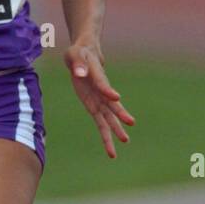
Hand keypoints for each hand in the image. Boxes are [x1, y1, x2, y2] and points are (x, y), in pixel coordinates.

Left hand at [64, 42, 134, 158]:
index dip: (108, 91)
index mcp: (97, 75)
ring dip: (116, 129)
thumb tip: (79, 74)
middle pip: (112, 104)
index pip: (102, 84)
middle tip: (130, 122)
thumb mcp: (74, 55)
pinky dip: (105, 135)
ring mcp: (100, 99)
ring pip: (109, 117)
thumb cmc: (78, 53)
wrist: (85, 55)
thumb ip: (77, 64)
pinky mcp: (94, 106)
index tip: (116, 98)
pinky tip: (111, 150)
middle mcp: (102, 90)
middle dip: (120, 113)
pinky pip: (101, 123)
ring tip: (126, 140)